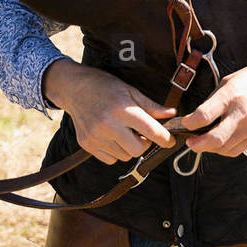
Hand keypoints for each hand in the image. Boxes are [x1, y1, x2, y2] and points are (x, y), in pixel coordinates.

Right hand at [43, 58, 176, 165]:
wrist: (74, 89)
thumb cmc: (105, 87)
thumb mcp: (130, 91)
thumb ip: (151, 106)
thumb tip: (171, 114)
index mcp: (122, 109)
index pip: (149, 130)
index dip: (164, 138)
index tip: (170, 141)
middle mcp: (108, 124)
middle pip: (137, 149)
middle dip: (144, 143)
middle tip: (141, 133)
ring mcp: (95, 136)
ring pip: (125, 156)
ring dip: (129, 148)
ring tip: (123, 131)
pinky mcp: (87, 145)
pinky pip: (111, 160)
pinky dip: (116, 152)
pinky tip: (111, 137)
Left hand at [180, 57, 246, 156]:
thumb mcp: (229, 81)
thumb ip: (213, 100)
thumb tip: (197, 117)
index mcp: (231, 95)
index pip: (204, 116)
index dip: (189, 123)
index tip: (184, 123)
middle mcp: (241, 113)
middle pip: (214, 138)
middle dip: (196, 144)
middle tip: (189, 141)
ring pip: (224, 148)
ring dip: (209, 148)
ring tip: (202, 142)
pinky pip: (236, 150)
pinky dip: (223, 150)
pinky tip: (217, 144)